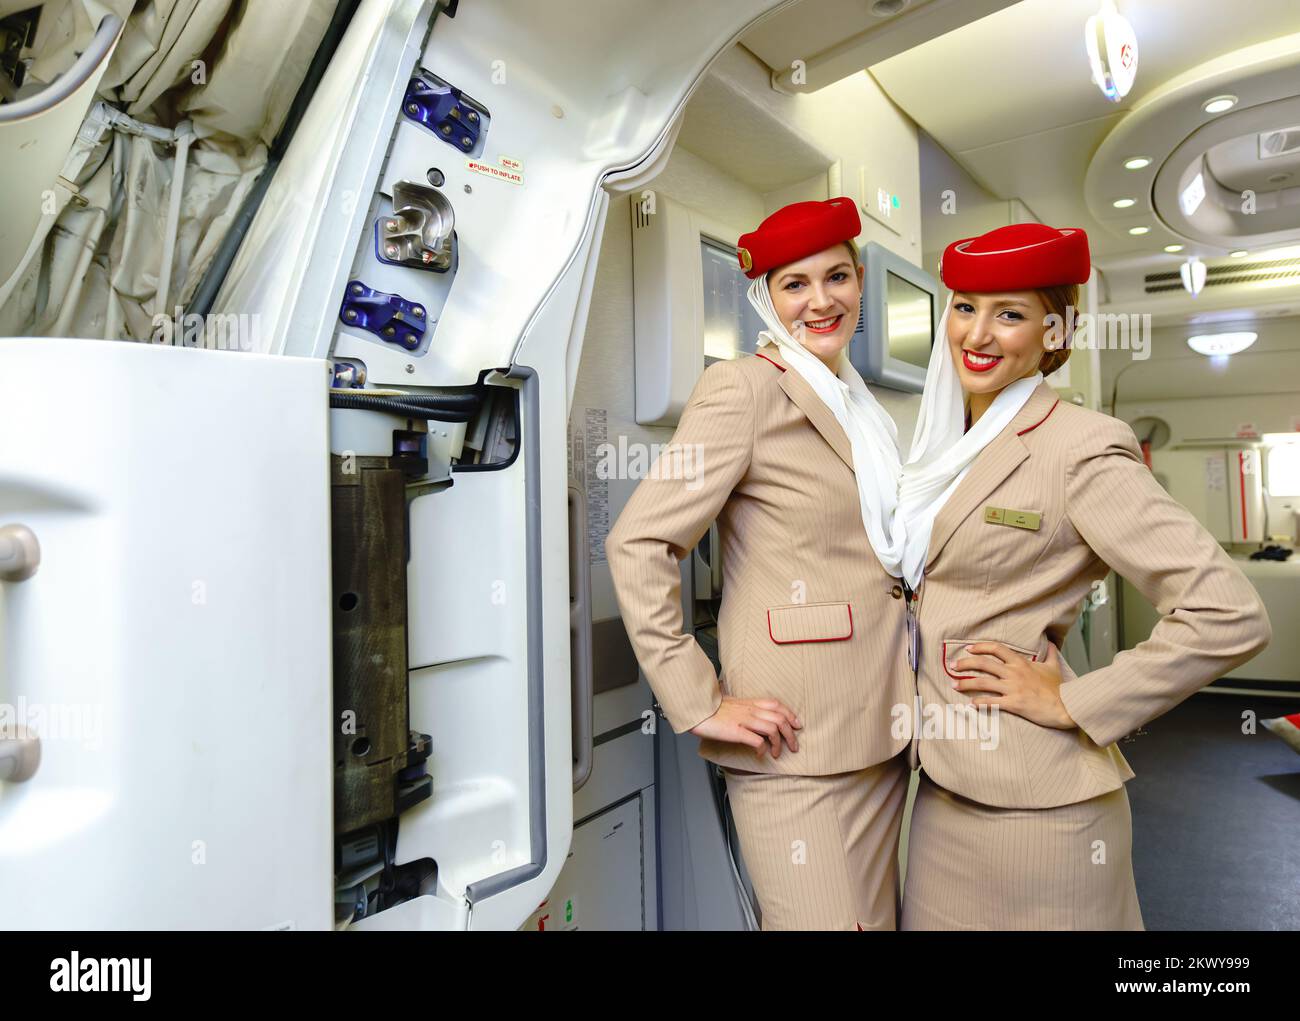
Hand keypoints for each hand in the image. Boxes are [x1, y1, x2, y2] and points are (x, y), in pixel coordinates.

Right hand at [691, 696, 802, 757]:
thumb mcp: (732, 703)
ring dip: (779, 744)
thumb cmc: (711, 709)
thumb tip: (753, 712)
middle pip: (780, 719)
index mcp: (750, 702)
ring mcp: (744, 720)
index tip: (797, 725)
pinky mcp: (737, 732)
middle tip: (794, 746)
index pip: (778, 705)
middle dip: (791, 734)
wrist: (696, 710)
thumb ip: (745, 706)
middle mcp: (751, 710)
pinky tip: (761, 754)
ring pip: (773, 730)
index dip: (791, 715)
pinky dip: (763, 749)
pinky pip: (757, 741)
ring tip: (777, 753)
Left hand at [950, 642, 1076, 728]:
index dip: (980, 647)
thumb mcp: (1054, 667)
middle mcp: (1014, 673)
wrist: (1066, 706)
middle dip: (964, 664)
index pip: (996, 648)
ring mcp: (1013, 688)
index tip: (968, 649)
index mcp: (1021, 663)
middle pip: (983, 663)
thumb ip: (1050, 655)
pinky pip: (992, 702)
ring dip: (965, 683)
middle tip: (952, 666)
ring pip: (983, 682)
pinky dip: (979, 703)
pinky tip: (971, 704)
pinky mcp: (1014, 704)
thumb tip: (1052, 643)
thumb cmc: (1059, 688)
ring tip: (954, 685)